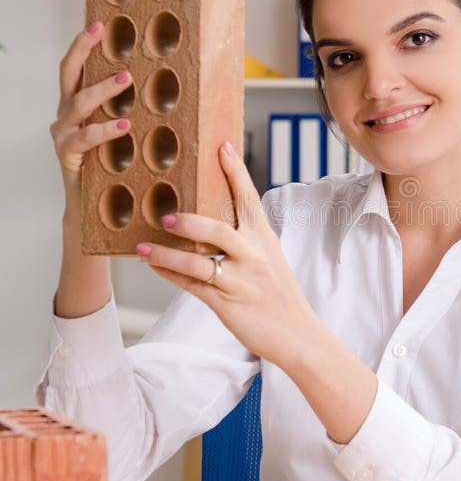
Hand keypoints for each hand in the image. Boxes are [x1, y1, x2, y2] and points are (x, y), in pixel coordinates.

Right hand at [50, 22, 132, 201]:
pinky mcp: (67, 154)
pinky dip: (105, 130)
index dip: (83, 45)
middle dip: (83, 50)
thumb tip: (170, 92)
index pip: (75, 68)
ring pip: (80, 102)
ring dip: (104, 89)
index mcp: (77, 105)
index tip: (99, 24)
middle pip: (68, 74)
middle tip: (103, 34)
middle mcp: (66, 115)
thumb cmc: (109, 167)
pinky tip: (124, 126)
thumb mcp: (121, 134)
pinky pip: (85, 137)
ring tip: (126, 79)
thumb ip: (130, 112)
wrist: (89, 206)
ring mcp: (64, 133)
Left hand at [135, 142, 321, 366]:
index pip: (248, 198)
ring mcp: (240, 280)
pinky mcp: (227, 304)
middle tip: (164, 215)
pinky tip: (153, 265)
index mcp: (264, 238)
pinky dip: (169, 274)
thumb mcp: (271, 258)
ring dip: (166, 253)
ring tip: (142, 245)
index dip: (234, 171)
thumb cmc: (280, 294)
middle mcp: (254, 255)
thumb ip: (248, 238)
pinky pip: (192, 286)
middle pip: (217, 229)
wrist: (298, 334)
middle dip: (188, 221)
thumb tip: (216, 219)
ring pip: (197, 262)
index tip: (222, 146)